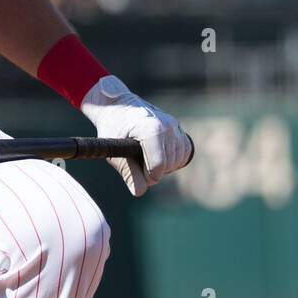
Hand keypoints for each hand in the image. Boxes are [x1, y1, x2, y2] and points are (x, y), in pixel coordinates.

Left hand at [80, 75, 191, 195]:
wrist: (119, 106)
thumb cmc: (113, 127)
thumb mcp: (114, 150)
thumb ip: (127, 172)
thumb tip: (139, 191)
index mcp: (151, 129)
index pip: (158, 166)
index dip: (147, 176)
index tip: (137, 172)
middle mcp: (167, 126)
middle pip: (168, 165)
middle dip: (154, 171)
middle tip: (138, 162)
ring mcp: (175, 126)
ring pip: (177, 161)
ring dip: (164, 165)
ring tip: (146, 156)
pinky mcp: (178, 128)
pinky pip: (183, 152)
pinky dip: (173, 159)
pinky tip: (159, 154)